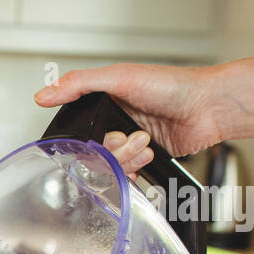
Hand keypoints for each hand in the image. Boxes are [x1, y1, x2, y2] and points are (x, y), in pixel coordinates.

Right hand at [34, 63, 223, 167]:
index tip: (97, 135)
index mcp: (103, 100)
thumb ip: (79, 84)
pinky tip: (147, 157)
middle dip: (111, 150)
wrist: (209, 107)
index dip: (82, 138)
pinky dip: (134, 172)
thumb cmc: (173, 85)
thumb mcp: (120, 77)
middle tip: (130, 136)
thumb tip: (44, 94)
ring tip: (145, 143)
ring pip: (109, 166)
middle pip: (92, 152)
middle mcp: (114, 122)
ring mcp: (128, 141)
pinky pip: (126, 176)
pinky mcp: (143, 158)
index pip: (76, 128)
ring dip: (128, 158)